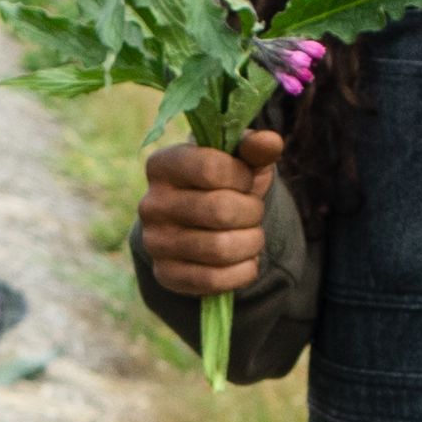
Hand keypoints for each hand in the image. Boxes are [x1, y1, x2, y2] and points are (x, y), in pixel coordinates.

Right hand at [136, 129, 281, 303]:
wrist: (197, 223)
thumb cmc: (222, 183)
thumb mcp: (238, 160)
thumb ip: (254, 148)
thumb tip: (270, 141)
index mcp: (162, 165)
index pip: (210, 168)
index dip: (242, 177)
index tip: (246, 180)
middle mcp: (150, 204)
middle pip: (219, 210)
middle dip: (252, 212)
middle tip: (253, 211)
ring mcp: (155, 242)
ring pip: (220, 249)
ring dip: (252, 243)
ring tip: (252, 235)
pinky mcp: (165, 275)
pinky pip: (214, 280)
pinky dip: (243, 271)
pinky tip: (246, 260)